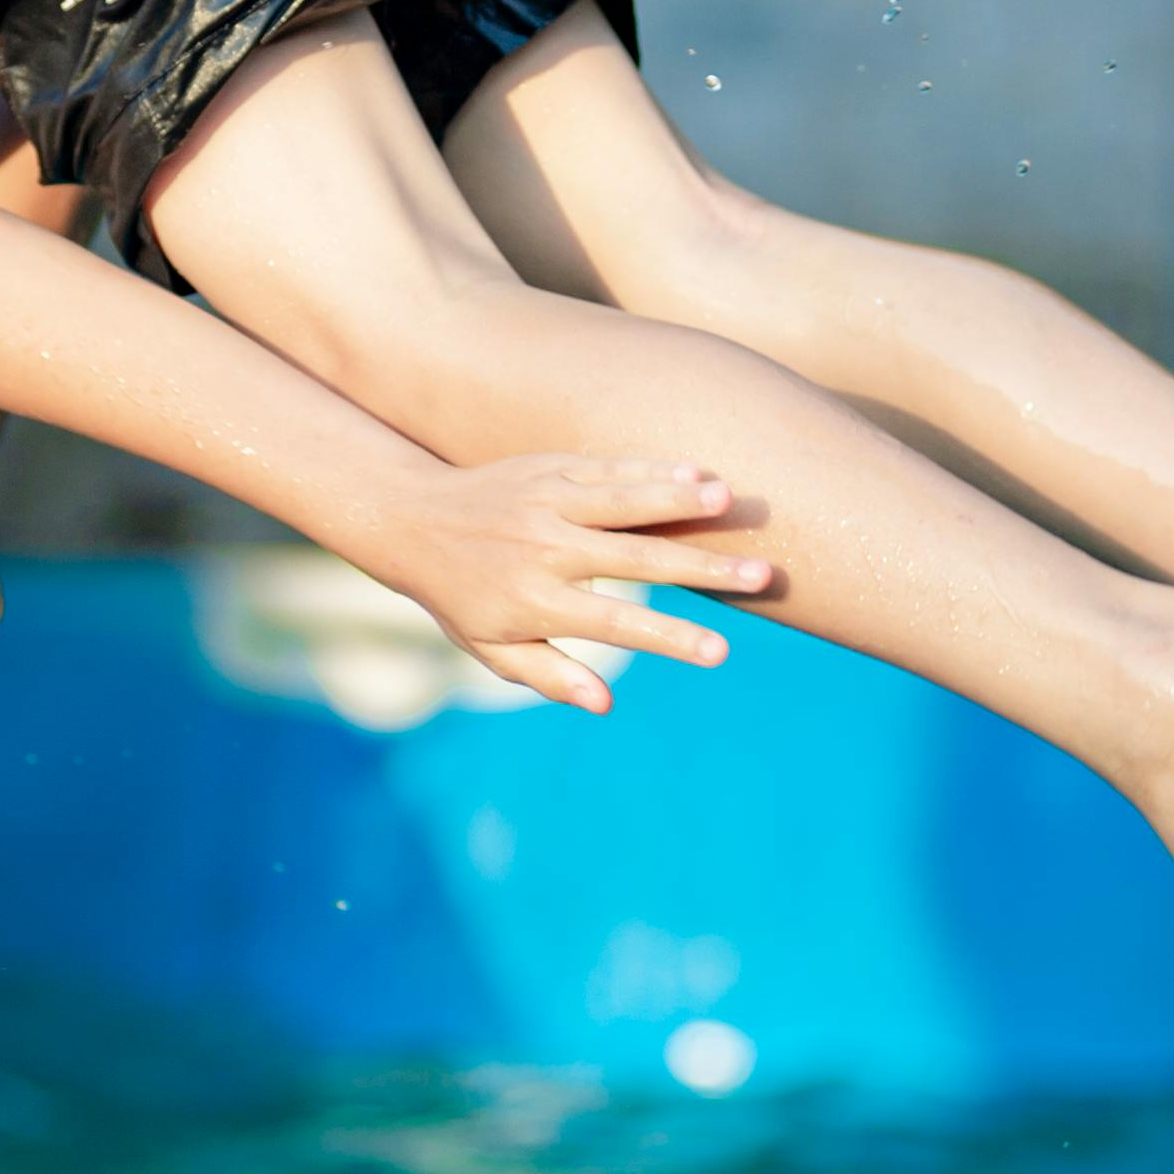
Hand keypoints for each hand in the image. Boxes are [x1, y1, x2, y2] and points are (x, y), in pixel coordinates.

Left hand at [352, 458, 771, 712]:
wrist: (412, 519)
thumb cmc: (459, 595)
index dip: (669, 640)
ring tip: (732, 502)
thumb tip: (604, 704)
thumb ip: (548, 674)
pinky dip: (652, 470)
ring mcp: (548, 503)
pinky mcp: (549, 468)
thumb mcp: (490, 648)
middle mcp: (546, 550)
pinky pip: (608, 468)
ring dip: (680, 501)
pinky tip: (696, 473)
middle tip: (761, 575)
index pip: (615, 625)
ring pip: (624, 501)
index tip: (720, 654)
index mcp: (536, 601)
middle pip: (636, 561)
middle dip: (702, 569)